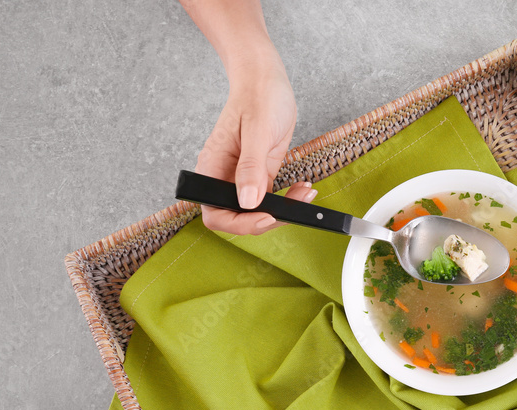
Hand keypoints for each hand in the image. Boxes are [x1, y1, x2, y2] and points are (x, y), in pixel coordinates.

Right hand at [195, 54, 315, 234]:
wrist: (266, 79)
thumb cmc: (257, 95)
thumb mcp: (257, 130)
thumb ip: (251, 167)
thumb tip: (248, 202)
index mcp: (212, 168)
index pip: (215, 213)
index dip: (240, 223)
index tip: (266, 216)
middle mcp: (224, 178)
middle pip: (238, 218)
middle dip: (266, 220)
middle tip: (293, 209)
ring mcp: (243, 178)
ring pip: (258, 212)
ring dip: (283, 211)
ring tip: (305, 196)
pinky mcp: (260, 175)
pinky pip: (271, 199)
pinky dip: (289, 200)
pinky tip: (304, 189)